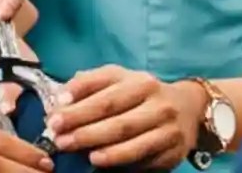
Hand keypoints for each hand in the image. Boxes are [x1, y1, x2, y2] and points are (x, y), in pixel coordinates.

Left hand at [48, 66, 206, 170]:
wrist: (187, 107)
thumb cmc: (139, 93)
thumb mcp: (116, 78)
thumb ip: (87, 84)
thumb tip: (60, 99)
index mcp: (139, 81)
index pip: (105, 95)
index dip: (77, 108)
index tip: (54, 118)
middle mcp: (157, 102)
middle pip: (118, 121)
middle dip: (86, 133)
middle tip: (60, 141)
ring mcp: (168, 128)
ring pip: (135, 143)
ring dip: (108, 152)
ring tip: (86, 157)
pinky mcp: (174, 151)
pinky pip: (147, 160)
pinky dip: (126, 164)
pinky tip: (107, 165)